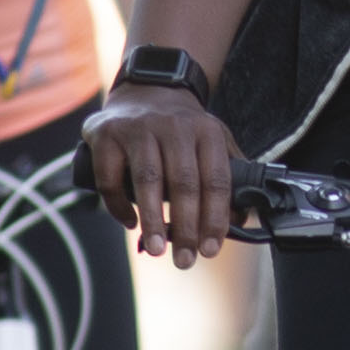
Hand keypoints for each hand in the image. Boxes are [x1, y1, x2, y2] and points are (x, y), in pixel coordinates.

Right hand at [80, 81, 233, 265]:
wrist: (147, 88)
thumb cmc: (184, 130)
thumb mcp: (214, 141)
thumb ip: (231, 176)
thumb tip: (242, 220)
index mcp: (206, 132)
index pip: (216, 180)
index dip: (215, 218)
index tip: (211, 249)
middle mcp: (174, 127)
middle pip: (183, 183)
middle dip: (185, 227)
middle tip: (184, 260)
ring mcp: (138, 128)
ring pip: (148, 179)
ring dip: (153, 219)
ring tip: (156, 249)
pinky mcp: (106, 134)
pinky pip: (110, 177)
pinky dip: (118, 205)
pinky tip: (130, 222)